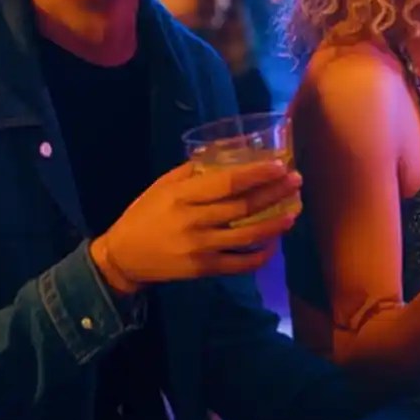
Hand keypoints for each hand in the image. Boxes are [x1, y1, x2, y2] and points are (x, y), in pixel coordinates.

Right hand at [91, 160, 300, 294]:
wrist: (123, 257)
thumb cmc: (145, 214)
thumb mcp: (163, 185)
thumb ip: (194, 170)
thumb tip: (229, 150)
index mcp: (182, 195)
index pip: (228, 182)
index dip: (257, 174)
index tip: (281, 165)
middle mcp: (193, 221)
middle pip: (243, 207)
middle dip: (274, 193)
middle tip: (296, 181)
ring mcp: (200, 248)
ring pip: (246, 236)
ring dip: (274, 224)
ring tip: (293, 212)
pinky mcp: (203, 269)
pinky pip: (239, 263)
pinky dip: (259, 256)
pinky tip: (273, 244)